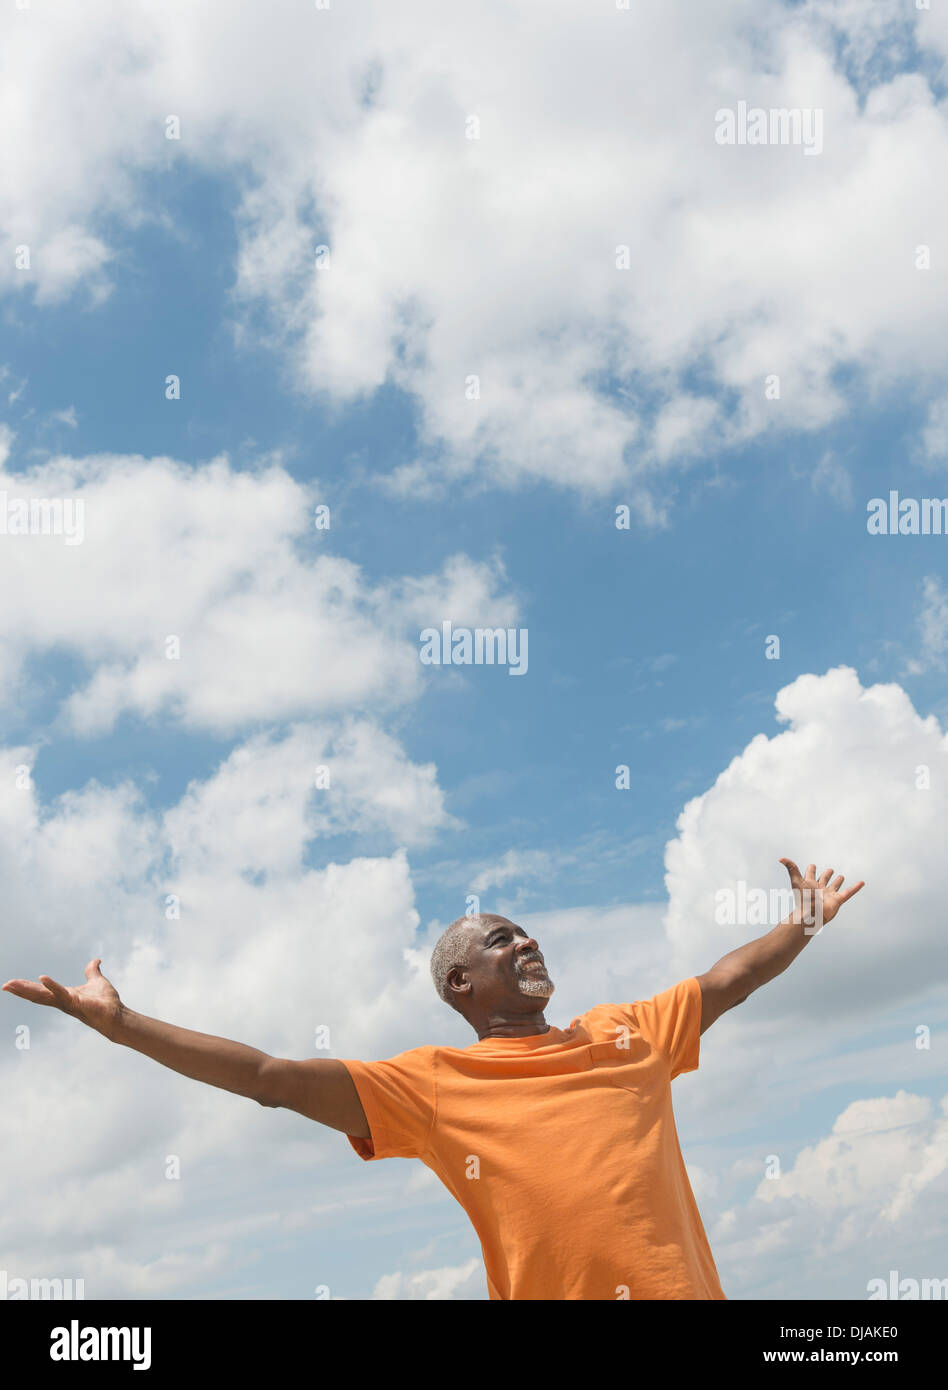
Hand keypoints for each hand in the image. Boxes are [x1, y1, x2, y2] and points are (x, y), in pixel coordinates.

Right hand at [1, 958, 123, 1039]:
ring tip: (12, 984)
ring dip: (27, 990)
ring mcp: (68, 1003)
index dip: (26, 987)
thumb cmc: (106, 1002)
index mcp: (64, 995)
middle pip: (37, 995)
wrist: (117, 1015)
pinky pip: (62, 993)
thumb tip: (96, 960)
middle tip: (4, 985)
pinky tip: (42, 978)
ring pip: (44, 996)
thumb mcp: (97, 981)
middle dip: (21, 990)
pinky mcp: (76, 1003)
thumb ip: (92, 971)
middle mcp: (62, 1001)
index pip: (41, 990)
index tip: (10, 983)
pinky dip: (52, 986)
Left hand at [779, 859, 864, 927]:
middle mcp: (819, 889)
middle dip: (826, 874)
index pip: (810, 874)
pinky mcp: (838, 900)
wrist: (811, 915)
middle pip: (824, 879)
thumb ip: (791, 868)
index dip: (811, 870)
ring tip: (841, 876)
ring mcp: (829, 895)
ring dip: (838, 881)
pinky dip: (856, 887)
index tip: (812, 866)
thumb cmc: (802, 899)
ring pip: (835, 886)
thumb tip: (780, 858)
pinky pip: (849, 892)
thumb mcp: (796, 881)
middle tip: (829, 870)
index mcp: (809, 884)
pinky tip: (862, 882)